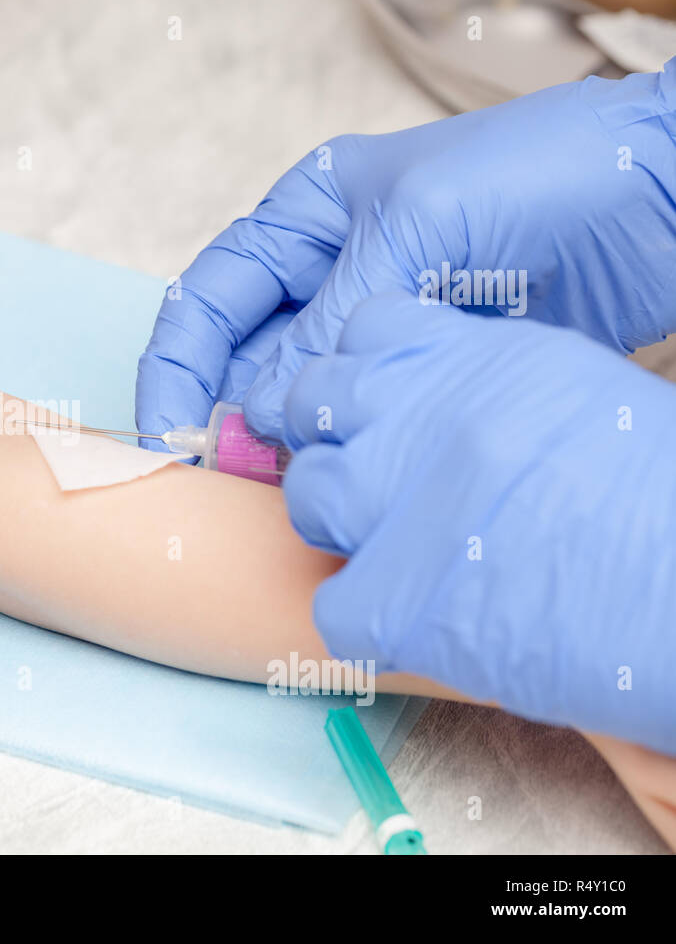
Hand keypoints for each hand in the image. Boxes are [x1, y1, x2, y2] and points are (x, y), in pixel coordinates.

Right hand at [136, 60, 675, 443]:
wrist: (660, 196)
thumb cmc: (541, 173)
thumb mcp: (416, 233)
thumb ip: (328, 326)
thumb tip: (258, 416)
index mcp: (311, 215)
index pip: (213, 294)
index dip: (178, 362)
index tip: (167, 428)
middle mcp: (331, 273)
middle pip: (242, 354)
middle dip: (217, 414)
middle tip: (210, 479)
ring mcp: (378, 326)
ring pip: (296, 395)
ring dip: (272, 443)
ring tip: (262, 492)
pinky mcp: (422, 372)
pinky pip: (356, 418)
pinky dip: (333, 454)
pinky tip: (324, 484)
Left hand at [283, 294, 675, 754]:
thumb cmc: (663, 492)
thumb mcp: (575, 391)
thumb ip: (483, 383)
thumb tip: (425, 398)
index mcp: (469, 358)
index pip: (367, 328)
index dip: (369, 372)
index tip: (388, 407)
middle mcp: (415, 417)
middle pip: (315, 405)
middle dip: (339, 439)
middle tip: (383, 482)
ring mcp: (391, 507)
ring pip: (308, 493)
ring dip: (340, 522)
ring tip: (401, 552)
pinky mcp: (390, 601)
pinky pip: (331, 602)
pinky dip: (366, 618)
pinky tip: (418, 620)